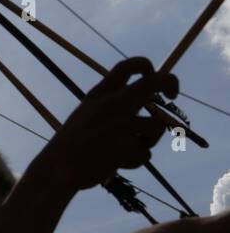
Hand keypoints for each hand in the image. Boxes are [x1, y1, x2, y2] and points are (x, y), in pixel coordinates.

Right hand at [43, 57, 173, 191]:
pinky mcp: (127, 145)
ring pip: (156, 126)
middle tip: (173, 93)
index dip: (144, 65)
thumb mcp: (86, 115)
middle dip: (170, 83)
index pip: (126, 67)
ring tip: (128, 148)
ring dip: (149, 140)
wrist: (58, 168)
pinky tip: (116, 163)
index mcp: (98, 95)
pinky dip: (135, 161)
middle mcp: (111, 104)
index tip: (153, 73)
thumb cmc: (72, 145)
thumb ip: (111, 109)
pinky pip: (146, 154)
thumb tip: (148, 109)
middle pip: (153, 83)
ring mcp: (120, 124)